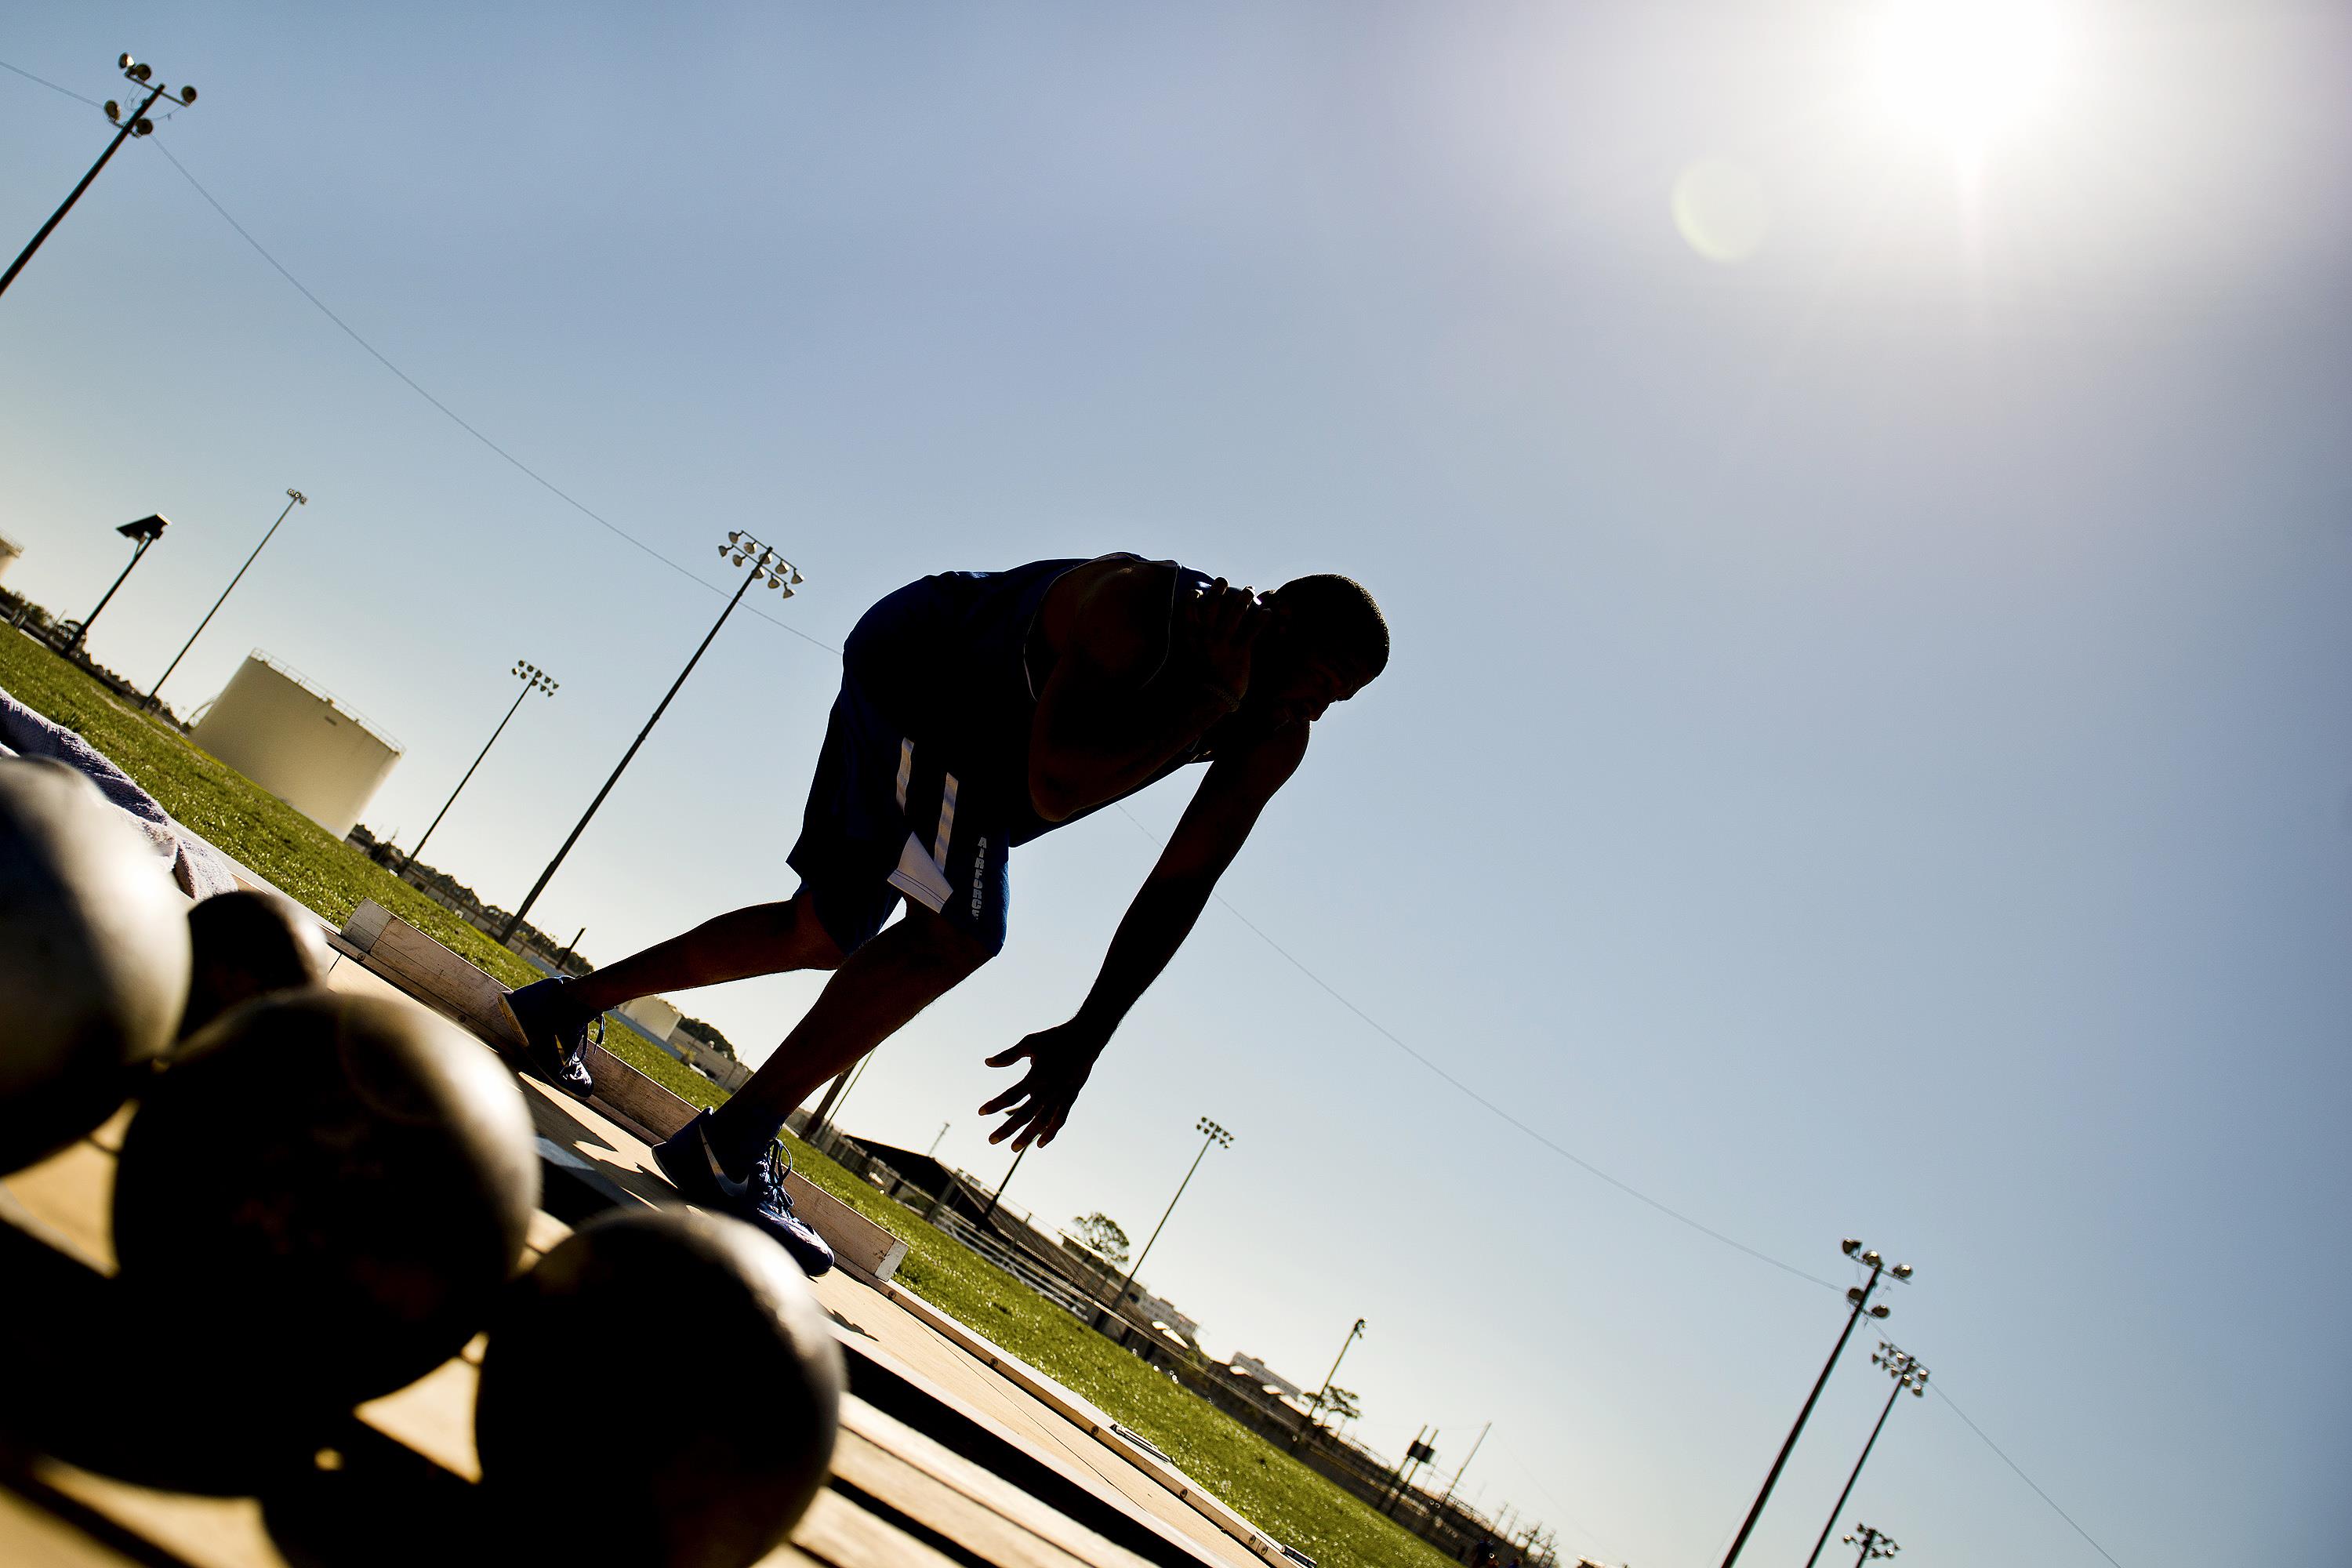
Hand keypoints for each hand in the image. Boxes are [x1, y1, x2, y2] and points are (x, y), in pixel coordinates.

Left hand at [980, 1020, 1107, 1149]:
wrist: (1087, 1038)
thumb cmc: (1055, 1038)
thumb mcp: (1030, 1042)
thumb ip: (1008, 1055)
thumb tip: (987, 1062)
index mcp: (1036, 1076)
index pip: (1011, 1095)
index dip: (995, 1105)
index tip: (981, 1112)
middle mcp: (1048, 1090)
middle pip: (1024, 1115)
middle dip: (1007, 1129)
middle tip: (991, 1140)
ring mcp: (1061, 1096)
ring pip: (1042, 1122)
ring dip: (1027, 1136)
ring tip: (1013, 1148)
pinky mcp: (1070, 1098)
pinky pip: (1059, 1120)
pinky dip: (1050, 1133)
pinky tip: (1039, 1144)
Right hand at [1179, 578, 1264, 706]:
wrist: (1213, 698)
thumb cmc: (1202, 678)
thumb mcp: (1191, 659)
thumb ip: (1192, 642)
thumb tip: (1195, 631)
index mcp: (1193, 637)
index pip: (1189, 609)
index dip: (1192, 598)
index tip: (1197, 592)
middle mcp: (1207, 636)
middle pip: (1213, 605)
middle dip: (1218, 589)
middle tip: (1223, 580)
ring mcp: (1224, 643)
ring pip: (1235, 612)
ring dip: (1244, 597)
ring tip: (1251, 590)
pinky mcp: (1240, 651)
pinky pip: (1253, 630)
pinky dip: (1261, 619)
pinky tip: (1267, 612)